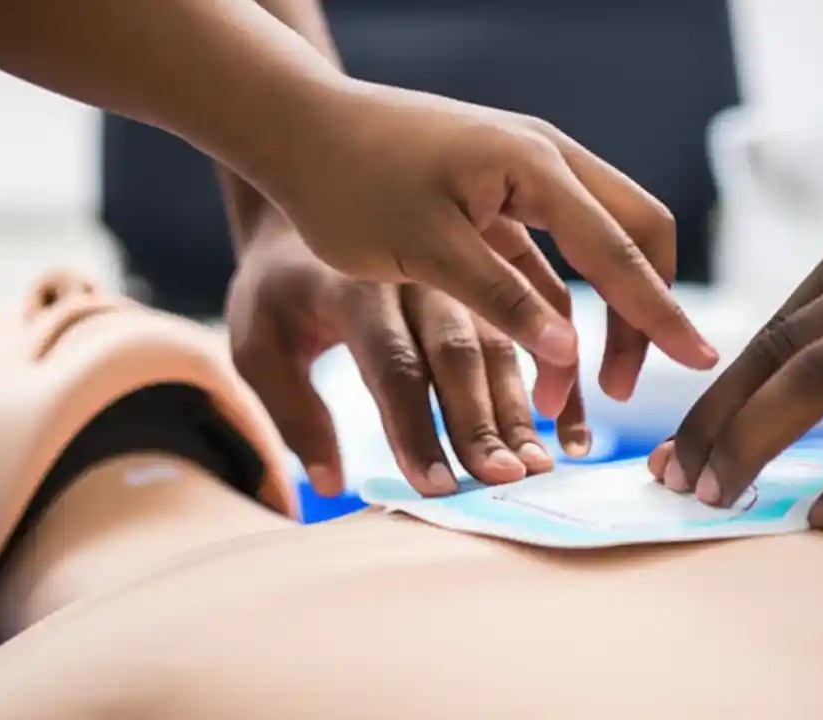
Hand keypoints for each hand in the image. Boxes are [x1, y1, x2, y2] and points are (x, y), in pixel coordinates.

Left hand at [227, 214, 588, 496]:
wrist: (312, 188)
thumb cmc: (280, 284)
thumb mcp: (255, 337)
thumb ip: (290, 411)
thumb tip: (331, 483)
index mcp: (353, 287)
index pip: (392, 365)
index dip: (414, 429)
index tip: (437, 489)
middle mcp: (414, 273)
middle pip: (459, 353)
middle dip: (484, 422)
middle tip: (506, 480)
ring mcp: (454, 263)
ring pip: (504, 335)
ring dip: (525, 403)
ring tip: (541, 463)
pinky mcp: (488, 261)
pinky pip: (535, 315)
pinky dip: (555, 368)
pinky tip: (566, 423)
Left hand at [265, 81, 717, 416]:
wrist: (294, 128)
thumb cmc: (348, 183)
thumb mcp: (424, 251)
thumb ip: (503, 301)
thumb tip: (574, 356)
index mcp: (536, 165)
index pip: (621, 247)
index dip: (660, 312)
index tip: (702, 360)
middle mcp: (545, 162)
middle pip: (631, 237)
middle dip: (640, 312)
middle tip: (625, 384)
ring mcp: (523, 177)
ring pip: (591, 251)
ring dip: (593, 319)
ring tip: (571, 398)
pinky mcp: (496, 199)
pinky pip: (548, 256)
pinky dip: (551, 308)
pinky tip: (542, 362)